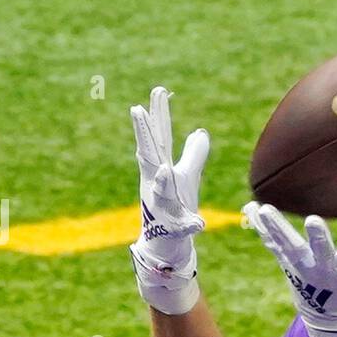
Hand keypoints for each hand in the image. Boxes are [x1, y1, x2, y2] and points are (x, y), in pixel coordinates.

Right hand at [129, 86, 209, 314]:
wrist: (167, 246)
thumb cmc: (176, 207)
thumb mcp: (187, 178)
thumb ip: (193, 155)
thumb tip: (200, 132)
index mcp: (160, 170)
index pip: (160, 138)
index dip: (159, 115)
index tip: (158, 90)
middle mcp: (157, 184)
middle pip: (151, 155)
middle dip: (145, 134)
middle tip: (137, 110)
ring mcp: (163, 206)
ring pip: (162, 191)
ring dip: (162, 180)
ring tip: (164, 169)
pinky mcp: (174, 229)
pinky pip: (184, 226)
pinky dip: (191, 224)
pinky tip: (199, 223)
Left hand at [243, 203, 336, 336]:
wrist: (334, 321)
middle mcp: (325, 269)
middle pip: (320, 251)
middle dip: (317, 237)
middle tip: (313, 220)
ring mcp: (304, 269)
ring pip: (289, 247)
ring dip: (278, 228)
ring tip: (266, 210)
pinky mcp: (289, 266)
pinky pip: (274, 246)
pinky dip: (263, 230)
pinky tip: (252, 210)